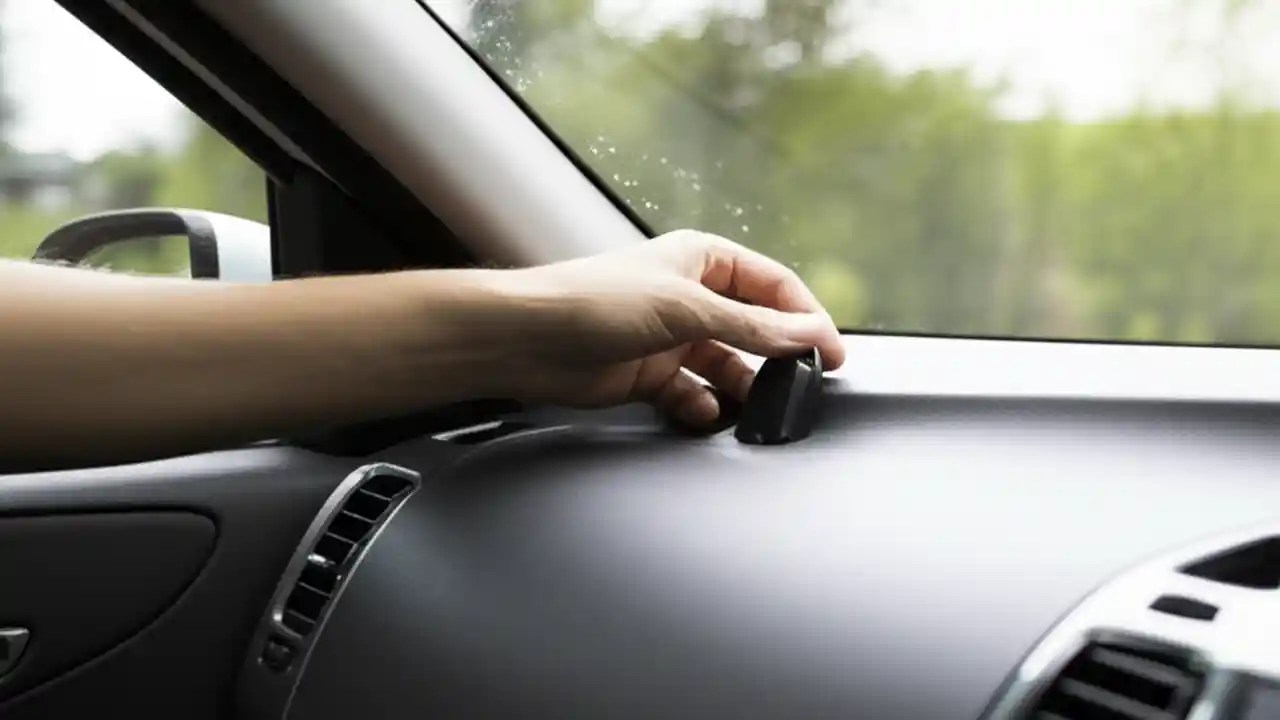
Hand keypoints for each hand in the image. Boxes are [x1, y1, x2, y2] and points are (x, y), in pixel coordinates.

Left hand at [491, 230, 844, 426]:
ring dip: (741, 388)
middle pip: (755, 329)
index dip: (807, 317)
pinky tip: (703, 414)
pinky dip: (703, 408)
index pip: (774, 286)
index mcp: (702, 260)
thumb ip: (751, 326)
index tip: (831, 353)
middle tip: (801, 385)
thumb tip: (809, 334)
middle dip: (776, 357)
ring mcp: (671, 339)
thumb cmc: (593, 302)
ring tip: (753, 406)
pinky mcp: (650, 376)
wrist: (526, 339)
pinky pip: (694, 396)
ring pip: (727, 367)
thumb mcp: (685, 308)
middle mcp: (690, 297)